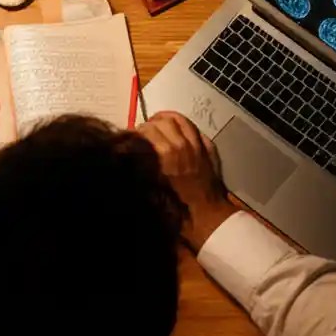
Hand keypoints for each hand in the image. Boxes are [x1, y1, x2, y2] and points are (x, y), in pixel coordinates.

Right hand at [138, 111, 235, 251]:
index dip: (134, 134)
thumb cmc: (176, 209)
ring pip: (179, 119)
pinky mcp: (208, 147)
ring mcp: (197, 144)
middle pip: (161, 121)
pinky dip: (182, 125)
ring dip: (165, 120)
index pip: (145, 131)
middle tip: (142, 134)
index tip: (129, 139)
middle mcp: (181, 145)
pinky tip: (176, 131)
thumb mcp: (152, 190)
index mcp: (166, 155)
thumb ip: (141, 167)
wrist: (206, 217)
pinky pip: (193, 127)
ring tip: (158, 126)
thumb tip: (127, 155)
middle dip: (148, 126)